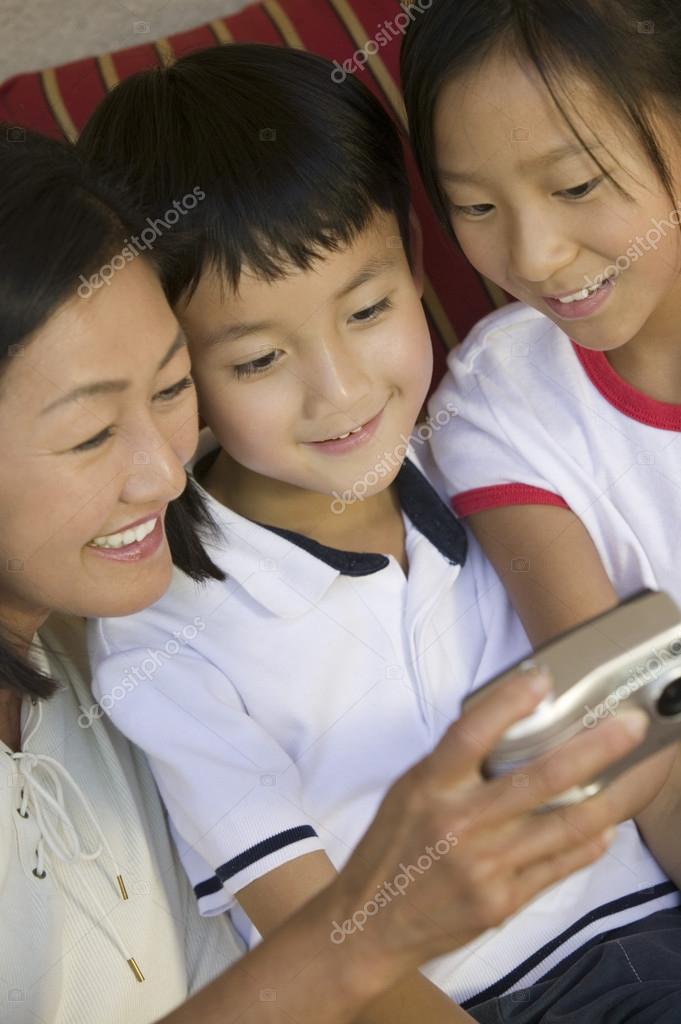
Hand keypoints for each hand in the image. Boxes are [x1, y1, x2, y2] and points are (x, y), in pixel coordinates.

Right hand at [331, 666, 647, 976]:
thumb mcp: (410, 791)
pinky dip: (589, 843)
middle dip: (594, 749)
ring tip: (641, 772)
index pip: (471, 734)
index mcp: (429, 787)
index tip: (542, 678)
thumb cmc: (391, 848)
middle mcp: (459, 824)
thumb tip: (510, 731)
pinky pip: (558, 866)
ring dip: (611, 797)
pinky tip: (608, 824)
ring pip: (564, 826)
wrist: (370, 922)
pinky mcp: (502, 900)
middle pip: (537, 779)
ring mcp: (485, 866)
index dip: (507, 702)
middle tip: (631, 725)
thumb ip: (454, 765)